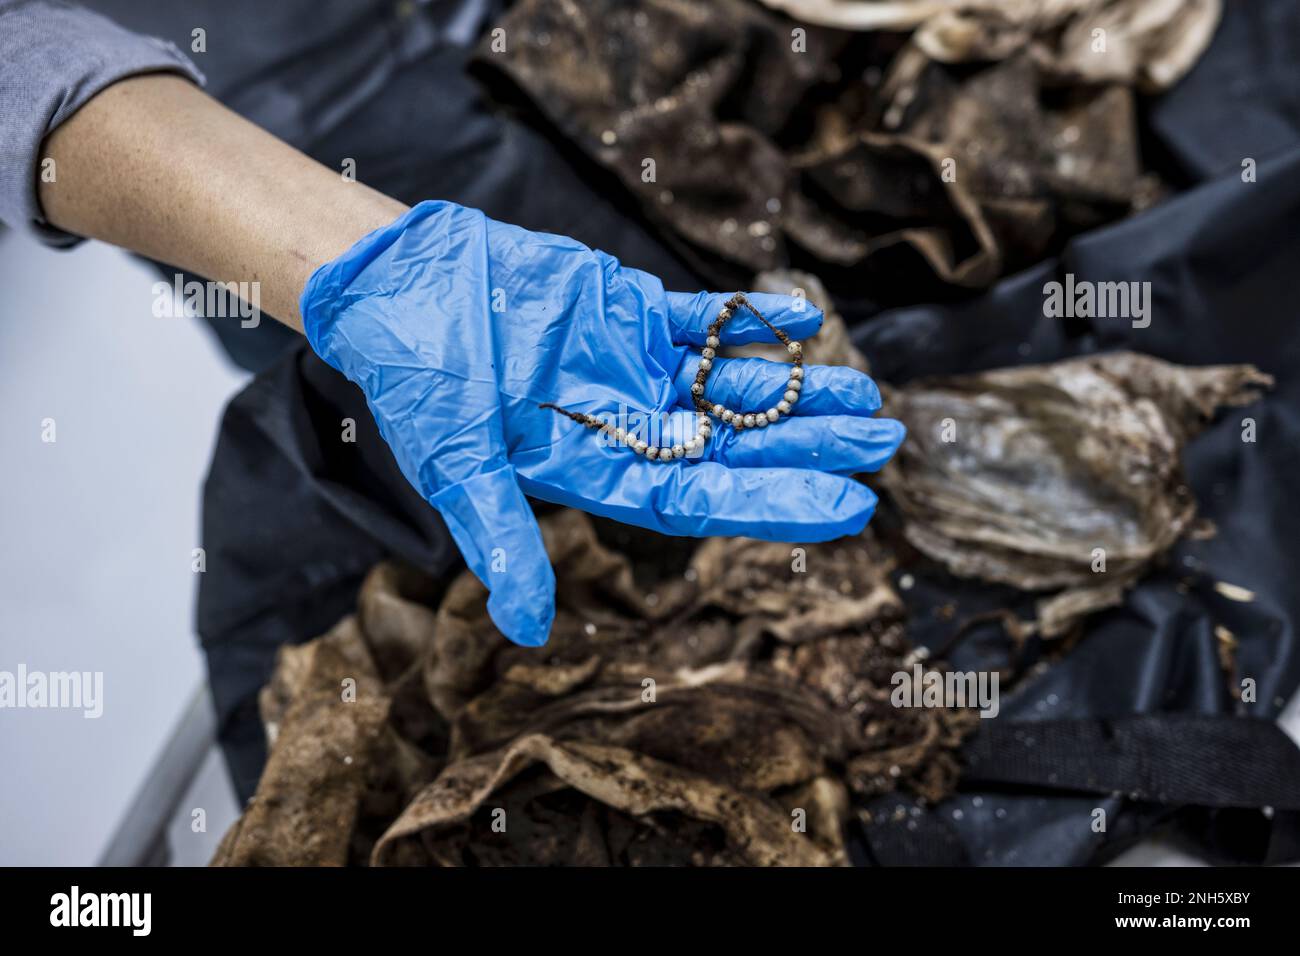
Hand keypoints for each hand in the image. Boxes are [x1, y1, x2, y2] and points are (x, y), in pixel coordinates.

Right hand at [301, 201, 903, 645]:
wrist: (400, 288)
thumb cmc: (419, 382)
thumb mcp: (457, 467)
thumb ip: (501, 539)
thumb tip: (524, 629)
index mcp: (596, 469)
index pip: (702, 496)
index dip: (776, 501)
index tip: (850, 506)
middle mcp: (627, 426)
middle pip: (734, 443)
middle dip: (808, 446)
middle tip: (886, 444)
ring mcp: (631, 369)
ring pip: (730, 384)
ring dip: (796, 388)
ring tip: (865, 394)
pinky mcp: (626, 310)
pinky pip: (701, 318)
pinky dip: (747, 320)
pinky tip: (801, 322)